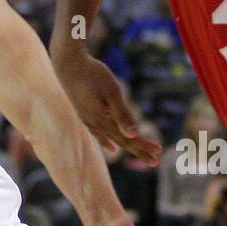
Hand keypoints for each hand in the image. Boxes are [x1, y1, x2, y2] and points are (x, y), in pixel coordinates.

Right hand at [54, 48, 161, 164]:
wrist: (67, 63)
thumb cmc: (92, 74)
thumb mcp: (112, 91)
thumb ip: (122, 114)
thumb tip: (132, 136)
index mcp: (104, 120)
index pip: (128, 139)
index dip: (144, 146)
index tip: (159, 152)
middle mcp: (96, 124)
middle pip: (121, 142)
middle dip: (139, 151)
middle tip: (155, 162)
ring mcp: (88, 120)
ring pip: (111, 139)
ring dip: (127, 147)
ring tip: (140, 155)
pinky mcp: (84, 114)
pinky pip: (98, 134)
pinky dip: (107, 142)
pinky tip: (111, 148)